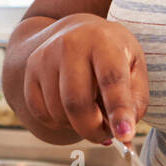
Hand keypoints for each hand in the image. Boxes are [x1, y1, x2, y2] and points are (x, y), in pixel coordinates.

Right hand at [20, 14, 148, 145]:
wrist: (74, 30)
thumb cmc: (111, 53)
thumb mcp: (134, 66)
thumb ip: (135, 101)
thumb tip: (124, 136)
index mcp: (103, 41)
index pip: (111, 79)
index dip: (118, 110)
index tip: (124, 136)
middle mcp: (70, 44)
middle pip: (77, 102)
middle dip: (93, 130)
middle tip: (106, 135)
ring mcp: (45, 57)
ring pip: (58, 113)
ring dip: (77, 126)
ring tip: (91, 112)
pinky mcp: (30, 71)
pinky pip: (42, 113)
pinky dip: (59, 122)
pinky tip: (70, 107)